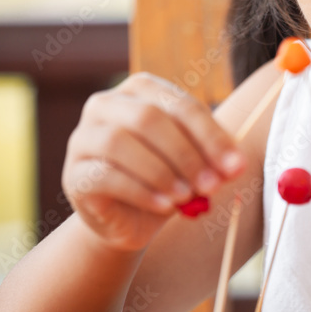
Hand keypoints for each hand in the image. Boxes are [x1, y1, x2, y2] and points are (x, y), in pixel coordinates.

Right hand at [62, 72, 246, 251]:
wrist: (129, 220)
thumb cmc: (166, 181)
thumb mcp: (195, 164)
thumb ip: (213, 158)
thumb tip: (235, 165)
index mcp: (141, 91)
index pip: (180, 105)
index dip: (211, 135)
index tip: (236, 166)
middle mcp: (106, 105)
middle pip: (148, 118)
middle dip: (186, 154)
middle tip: (212, 185)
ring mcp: (84, 138)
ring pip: (119, 142)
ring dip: (161, 172)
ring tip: (187, 197)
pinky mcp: (74, 174)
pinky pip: (104, 175)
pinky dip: (141, 191)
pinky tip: (164, 206)